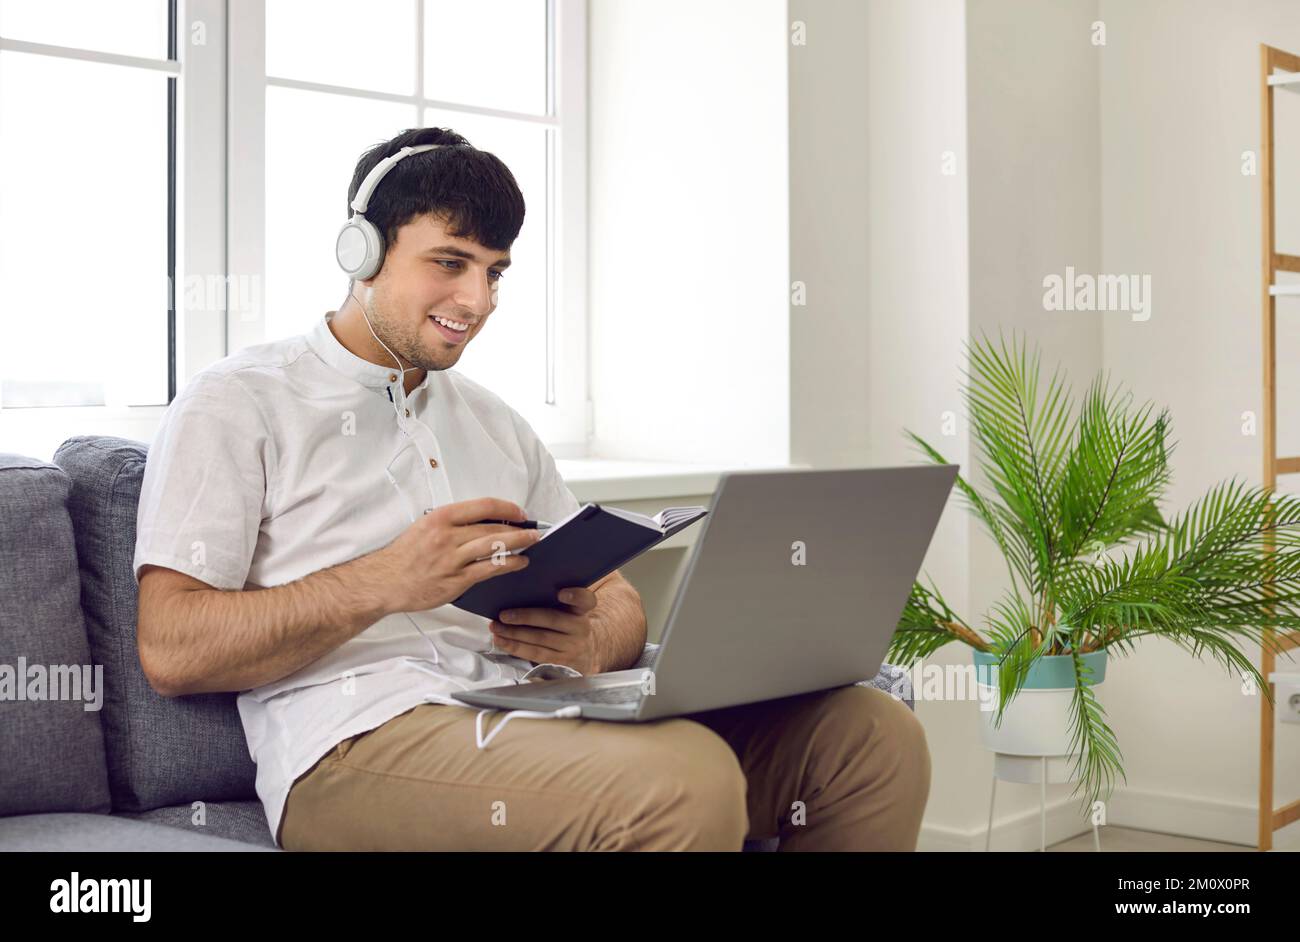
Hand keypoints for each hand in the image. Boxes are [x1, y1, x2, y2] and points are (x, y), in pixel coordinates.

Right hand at [364, 497, 542, 614]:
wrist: (384, 581)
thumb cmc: (403, 556)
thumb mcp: (425, 527)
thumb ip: (452, 523)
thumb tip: (484, 520)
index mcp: (440, 518)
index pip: (482, 506)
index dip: (506, 508)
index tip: (518, 511)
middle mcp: (447, 536)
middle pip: (492, 527)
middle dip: (517, 527)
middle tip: (533, 528)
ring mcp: (452, 559)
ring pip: (494, 547)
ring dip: (518, 543)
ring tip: (532, 541)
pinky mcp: (456, 580)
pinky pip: (489, 570)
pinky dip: (508, 564)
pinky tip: (519, 562)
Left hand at [489, 586, 605, 674]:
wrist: (583, 652)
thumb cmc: (565, 623)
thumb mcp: (568, 610)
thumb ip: (551, 599)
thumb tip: (518, 591)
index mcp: (582, 609)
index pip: (585, 600)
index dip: (575, 596)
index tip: (561, 593)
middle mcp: (580, 627)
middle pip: (552, 620)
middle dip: (525, 617)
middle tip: (503, 615)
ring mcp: (572, 646)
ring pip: (541, 639)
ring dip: (514, 634)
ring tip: (496, 628)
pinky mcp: (560, 662)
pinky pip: (535, 654)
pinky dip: (516, 647)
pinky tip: (501, 641)